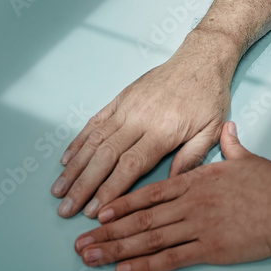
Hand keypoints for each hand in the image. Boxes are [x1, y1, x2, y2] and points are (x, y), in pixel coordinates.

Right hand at [51, 31, 238, 217]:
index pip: (130, 166)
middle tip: (66, 209)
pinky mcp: (120, 98)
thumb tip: (171, 186)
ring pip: (94, 140)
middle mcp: (139, 118)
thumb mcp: (212, 129)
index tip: (93, 210)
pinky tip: (66, 160)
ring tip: (58, 190)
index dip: (109, 189)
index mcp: (163, 131)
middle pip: (104, 156)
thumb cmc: (209, 96)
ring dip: (74, 167)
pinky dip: (78, 141)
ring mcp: (126, 107)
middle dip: (83, 186)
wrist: (200, 59)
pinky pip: (95, 122)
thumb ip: (192, 158)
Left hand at [73, 122, 270, 270]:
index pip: (149, 191)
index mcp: (197, 180)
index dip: (121, 202)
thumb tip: (227, 129)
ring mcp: (199, 226)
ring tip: (90, 257)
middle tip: (79, 242)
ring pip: (148, 238)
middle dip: (106, 231)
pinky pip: (170, 258)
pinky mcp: (210, 248)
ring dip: (115, 249)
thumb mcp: (247, 159)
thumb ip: (230, 145)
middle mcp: (191, 202)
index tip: (99, 211)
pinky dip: (144, 265)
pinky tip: (123, 270)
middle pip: (140, 217)